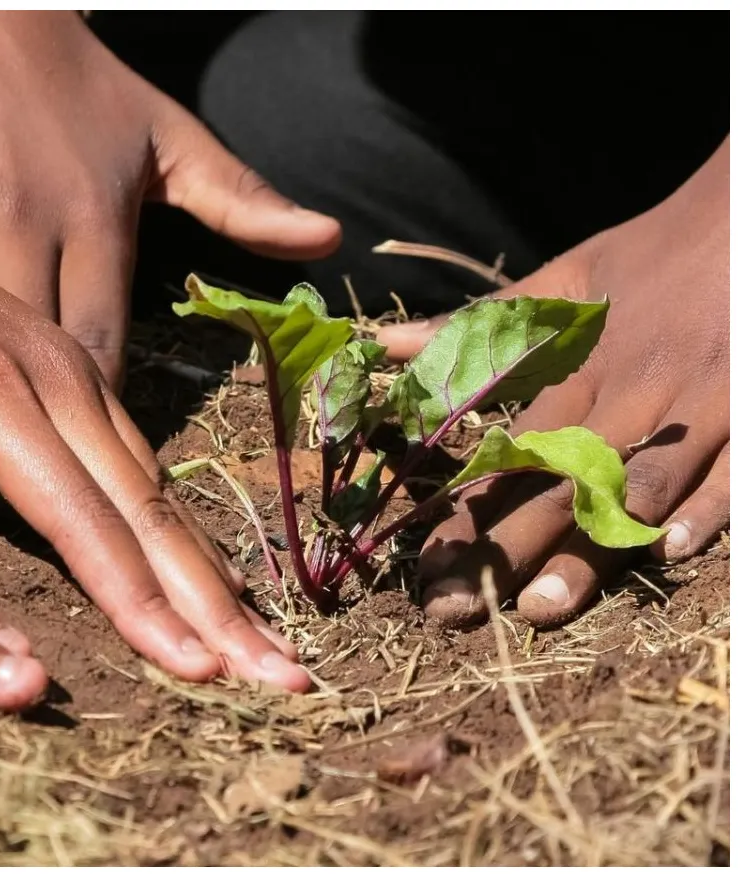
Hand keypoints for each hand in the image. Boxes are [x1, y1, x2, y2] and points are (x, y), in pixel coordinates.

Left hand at [0, 9, 307, 692]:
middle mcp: (46, 374)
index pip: (74, 508)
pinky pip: (128, 455)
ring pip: (149, 481)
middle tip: (275, 674)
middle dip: (207, 599)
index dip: (133, 595)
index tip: (192, 663)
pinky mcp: (58, 366)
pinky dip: (164, 522)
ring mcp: (61, 366)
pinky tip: (188, 566)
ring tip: (252, 641)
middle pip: (141, 503)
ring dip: (202, 567)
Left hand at [376, 140, 728, 627]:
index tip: (424, 569)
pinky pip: (734, 466)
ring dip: (591, 549)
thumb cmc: (653, 256)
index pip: (508, 455)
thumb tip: (385, 344)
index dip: (464, 514)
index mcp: (578, 368)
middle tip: (456, 612)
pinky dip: (706, 505)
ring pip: (637, 486)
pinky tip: (671, 551)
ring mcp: (698, 404)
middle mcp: (630, 392)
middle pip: (557, 484)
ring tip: (540, 608)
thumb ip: (482, 325)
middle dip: (505, 552)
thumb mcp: (563, 280)